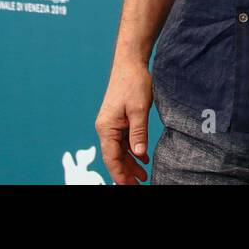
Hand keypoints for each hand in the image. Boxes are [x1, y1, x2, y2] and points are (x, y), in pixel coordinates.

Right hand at [95, 51, 153, 183]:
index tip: (129, 186)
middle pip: (115, 156)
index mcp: (106, 127)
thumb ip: (139, 132)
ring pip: (120, 149)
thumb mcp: (139, 109)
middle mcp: (106, 127)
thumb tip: (139, 153)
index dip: (120, 174)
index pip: (111, 157)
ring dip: (131, 163)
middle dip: (126, 172)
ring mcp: (112, 124)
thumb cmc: (133, 82)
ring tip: (143, 175)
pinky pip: (124, 140)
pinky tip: (142, 157)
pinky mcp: (119, 119)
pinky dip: (133, 150)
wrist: (130, 63)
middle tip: (140, 184)